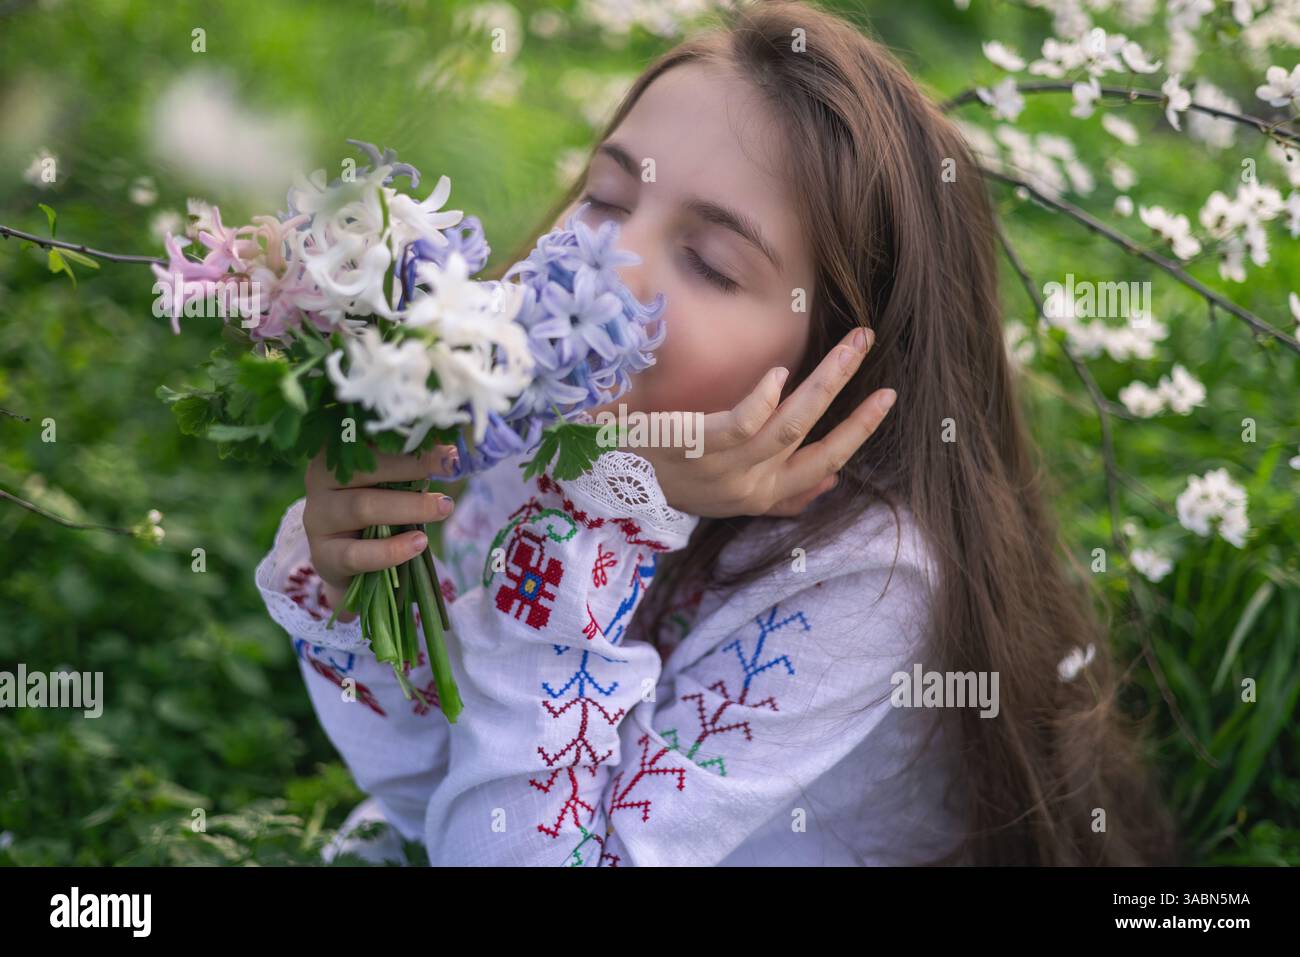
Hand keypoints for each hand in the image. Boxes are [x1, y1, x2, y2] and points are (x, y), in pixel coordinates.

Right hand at [303, 446, 458, 619]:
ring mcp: (318, 517)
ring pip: (363, 507)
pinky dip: (392, 549)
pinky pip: (357, 553)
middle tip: (450, 468)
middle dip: (412, 466)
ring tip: (444, 507)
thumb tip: (450, 453)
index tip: (447, 446)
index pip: (370, 439)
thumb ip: (409, 467)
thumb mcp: (387, 483)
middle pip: (364, 467)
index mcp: (335, 452)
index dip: (409, 440)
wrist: (344, 559)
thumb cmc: (374, 509)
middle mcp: (320, 480)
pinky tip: (419, 543)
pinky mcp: (324, 554)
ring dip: (409, 506)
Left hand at [633, 326, 894, 517]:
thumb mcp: (729, 493)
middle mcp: (748, 488)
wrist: (604, 475)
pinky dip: (765, 398)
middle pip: (819, 447)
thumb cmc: (667, 474)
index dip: (859, 432)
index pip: (826, 464)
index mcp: (760, 495)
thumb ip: (782, 491)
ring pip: (790, 427)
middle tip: (877, 359)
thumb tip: (832, 481)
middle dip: (857, 403)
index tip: (886, 397)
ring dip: (827, 384)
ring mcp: (722, 471)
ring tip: (851, 345)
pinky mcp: (695, 448)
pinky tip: (779, 372)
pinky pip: (742, 425)